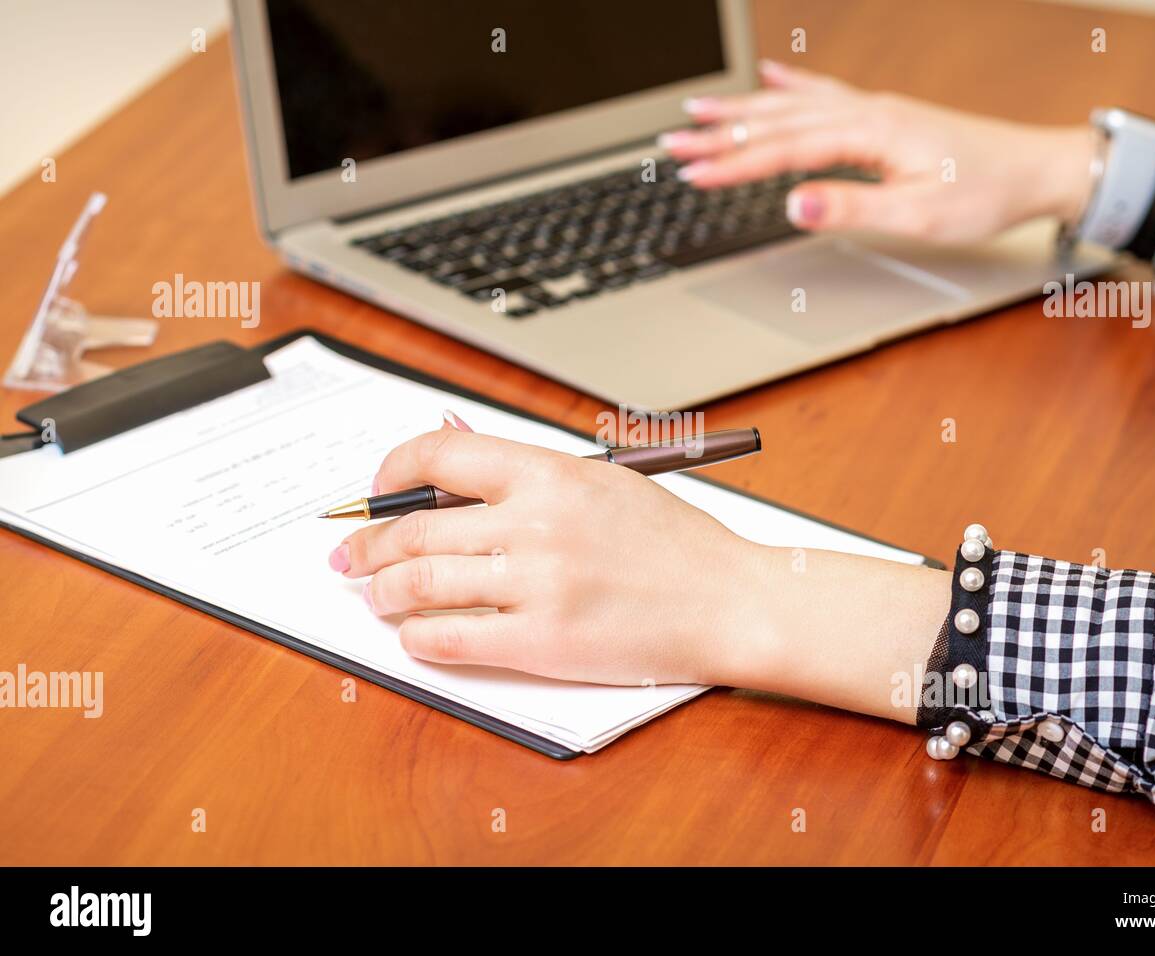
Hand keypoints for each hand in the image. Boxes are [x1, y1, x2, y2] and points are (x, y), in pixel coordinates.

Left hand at [327, 412, 950, 718]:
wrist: (731, 602)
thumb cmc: (674, 543)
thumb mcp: (602, 482)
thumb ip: (523, 467)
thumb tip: (450, 443)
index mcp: (550, 472)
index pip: (437, 454)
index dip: (389, 472)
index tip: (376, 492)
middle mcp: (536, 522)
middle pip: (413, 528)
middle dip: (368, 546)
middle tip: (352, 558)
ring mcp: (537, 584)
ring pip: (419, 584)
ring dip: (382, 593)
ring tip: (376, 597)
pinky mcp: (543, 643)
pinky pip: (449, 639)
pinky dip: (417, 638)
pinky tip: (416, 636)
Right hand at [660, 59, 1094, 242]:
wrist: (1038, 169)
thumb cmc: (986, 193)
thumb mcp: (919, 214)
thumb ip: (850, 208)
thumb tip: (792, 205)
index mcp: (871, 133)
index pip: (784, 151)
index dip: (733, 164)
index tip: (692, 175)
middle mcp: (867, 111)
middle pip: (778, 122)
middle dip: (720, 134)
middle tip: (670, 143)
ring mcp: (875, 109)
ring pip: (794, 106)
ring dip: (743, 110)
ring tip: (696, 110)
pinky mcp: (884, 115)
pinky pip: (824, 94)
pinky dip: (791, 87)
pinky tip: (770, 78)